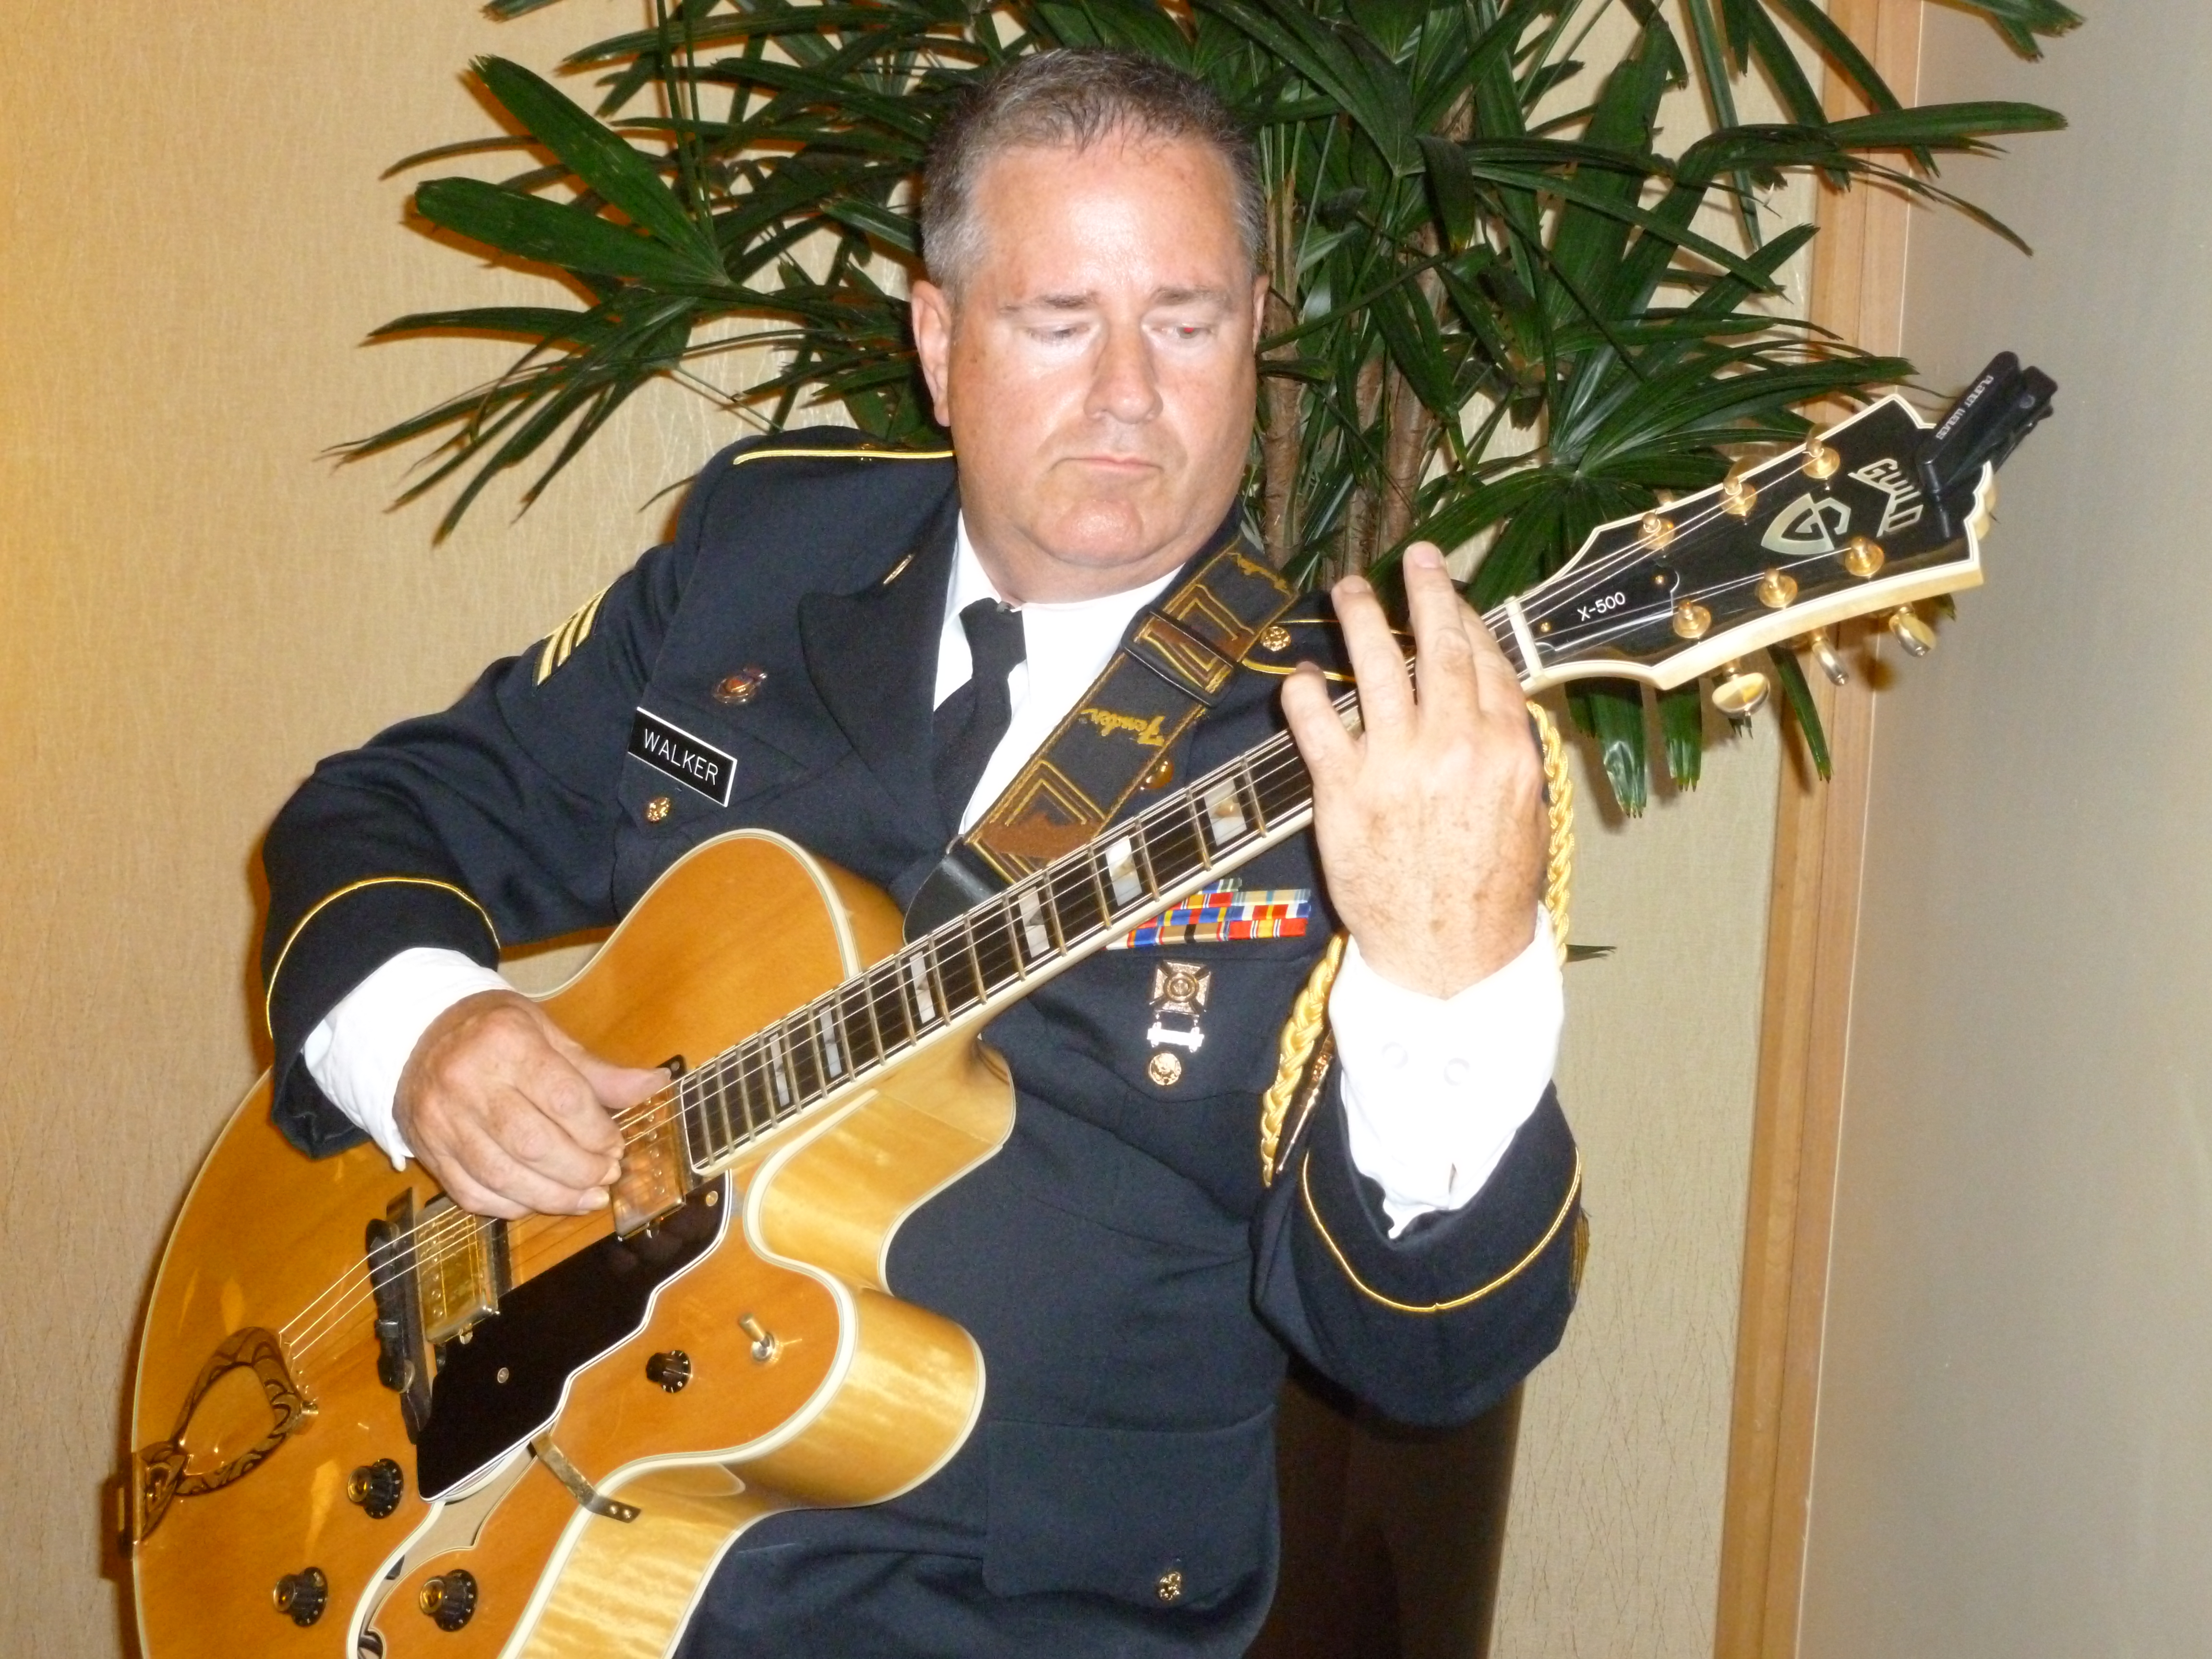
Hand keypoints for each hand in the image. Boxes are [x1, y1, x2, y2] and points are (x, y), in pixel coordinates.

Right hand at [394, 990, 666, 1218]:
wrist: (415, 1032)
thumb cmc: (493, 1031)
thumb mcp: (546, 1034)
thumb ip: (597, 1071)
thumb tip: (655, 1085)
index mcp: (506, 1043)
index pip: (563, 1099)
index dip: (597, 1132)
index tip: (616, 1147)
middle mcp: (468, 1082)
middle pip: (533, 1144)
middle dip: (579, 1170)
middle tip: (606, 1177)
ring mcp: (442, 1120)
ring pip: (502, 1176)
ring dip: (552, 1197)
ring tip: (585, 1199)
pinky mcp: (427, 1149)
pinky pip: (471, 1193)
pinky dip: (509, 1206)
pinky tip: (538, 1202)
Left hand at [1281, 542, 1546, 998]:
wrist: (1450, 953)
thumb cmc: (1489, 888)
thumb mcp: (1525, 813)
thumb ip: (1510, 752)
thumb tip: (1494, 702)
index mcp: (1506, 748)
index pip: (1487, 661)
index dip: (1466, 619)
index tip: (1450, 594)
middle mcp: (1454, 744)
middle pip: (1439, 647)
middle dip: (1426, 592)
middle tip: (1413, 556)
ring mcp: (1396, 763)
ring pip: (1376, 666)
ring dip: (1359, 617)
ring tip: (1346, 588)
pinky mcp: (1344, 790)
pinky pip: (1316, 722)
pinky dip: (1305, 691)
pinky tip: (1300, 673)